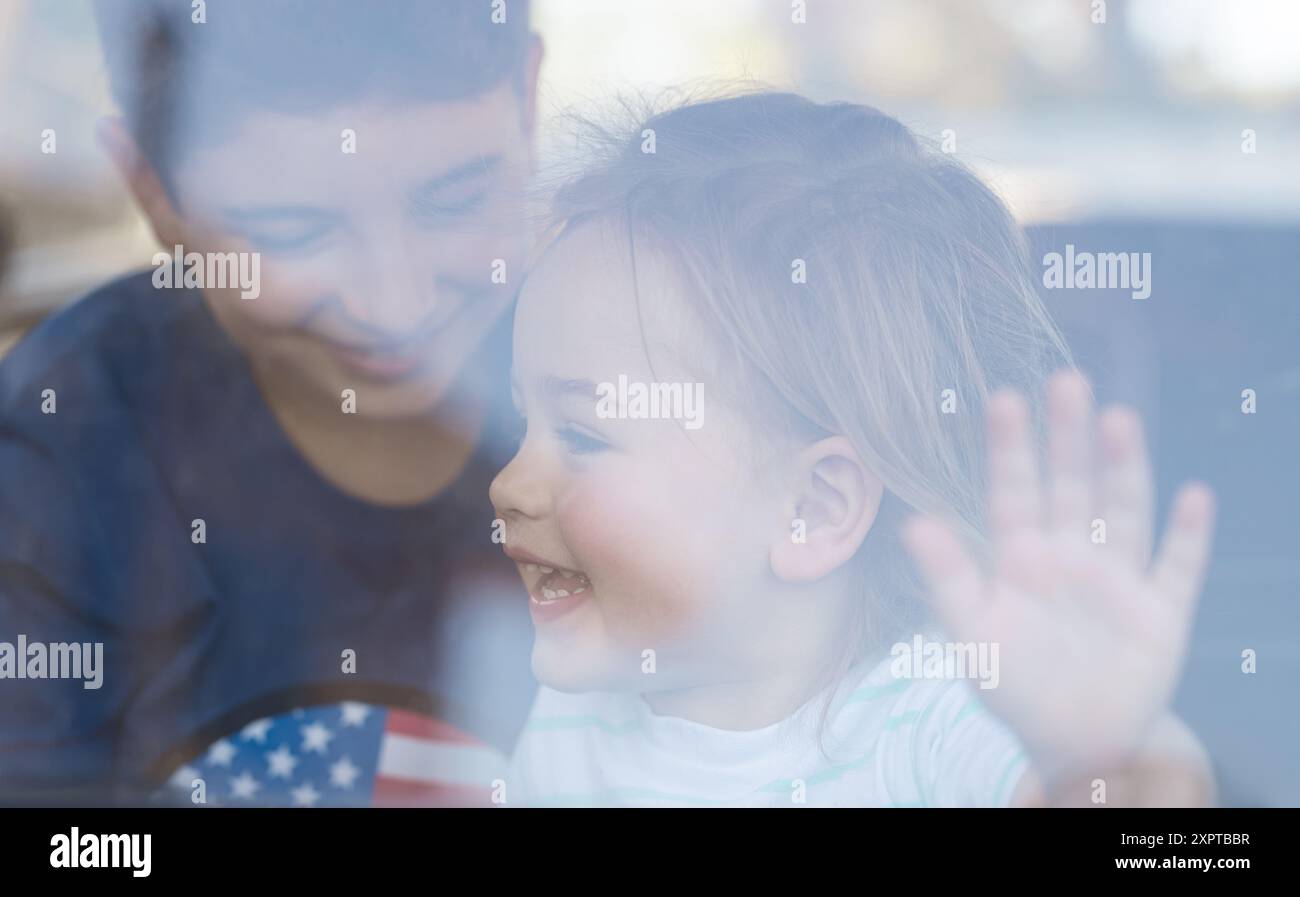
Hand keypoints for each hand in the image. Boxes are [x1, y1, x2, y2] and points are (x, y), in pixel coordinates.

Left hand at [902, 370, 1215, 779]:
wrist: (1073, 740)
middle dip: (1068, 436)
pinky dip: (1187, 535)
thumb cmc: (1014, 681)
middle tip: (1067, 381)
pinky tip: (1194, 495)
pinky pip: (1177, 567)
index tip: (1003, 398)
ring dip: (1123, 468)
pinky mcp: (1161, 610)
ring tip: (1119, 419)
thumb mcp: (971, 632)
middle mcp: (1070, 554)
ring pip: (1121, 511)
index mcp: (1020, 556)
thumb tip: (914, 523)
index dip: (1010, 447)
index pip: (1013, 491)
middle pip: (1070, 484)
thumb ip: (948, 577)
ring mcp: (1117, 578)